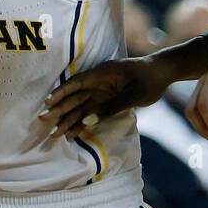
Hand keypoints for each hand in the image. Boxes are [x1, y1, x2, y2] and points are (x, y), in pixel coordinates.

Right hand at [40, 56, 174, 138]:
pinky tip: (72, 133)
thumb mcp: (132, 95)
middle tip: (43, 121)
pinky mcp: (108, 100)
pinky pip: (91, 112)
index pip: (76, 84)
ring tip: (55, 134)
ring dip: (68, 120)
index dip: (60, 93)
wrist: (164, 73)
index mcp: (102, 74)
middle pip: (75, 98)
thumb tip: (86, 120)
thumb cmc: (149, 79)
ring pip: (81, 107)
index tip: (47, 103)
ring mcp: (102, 92)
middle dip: (59, 110)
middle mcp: (98, 83)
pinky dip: (82, 122)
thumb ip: (109, 108)